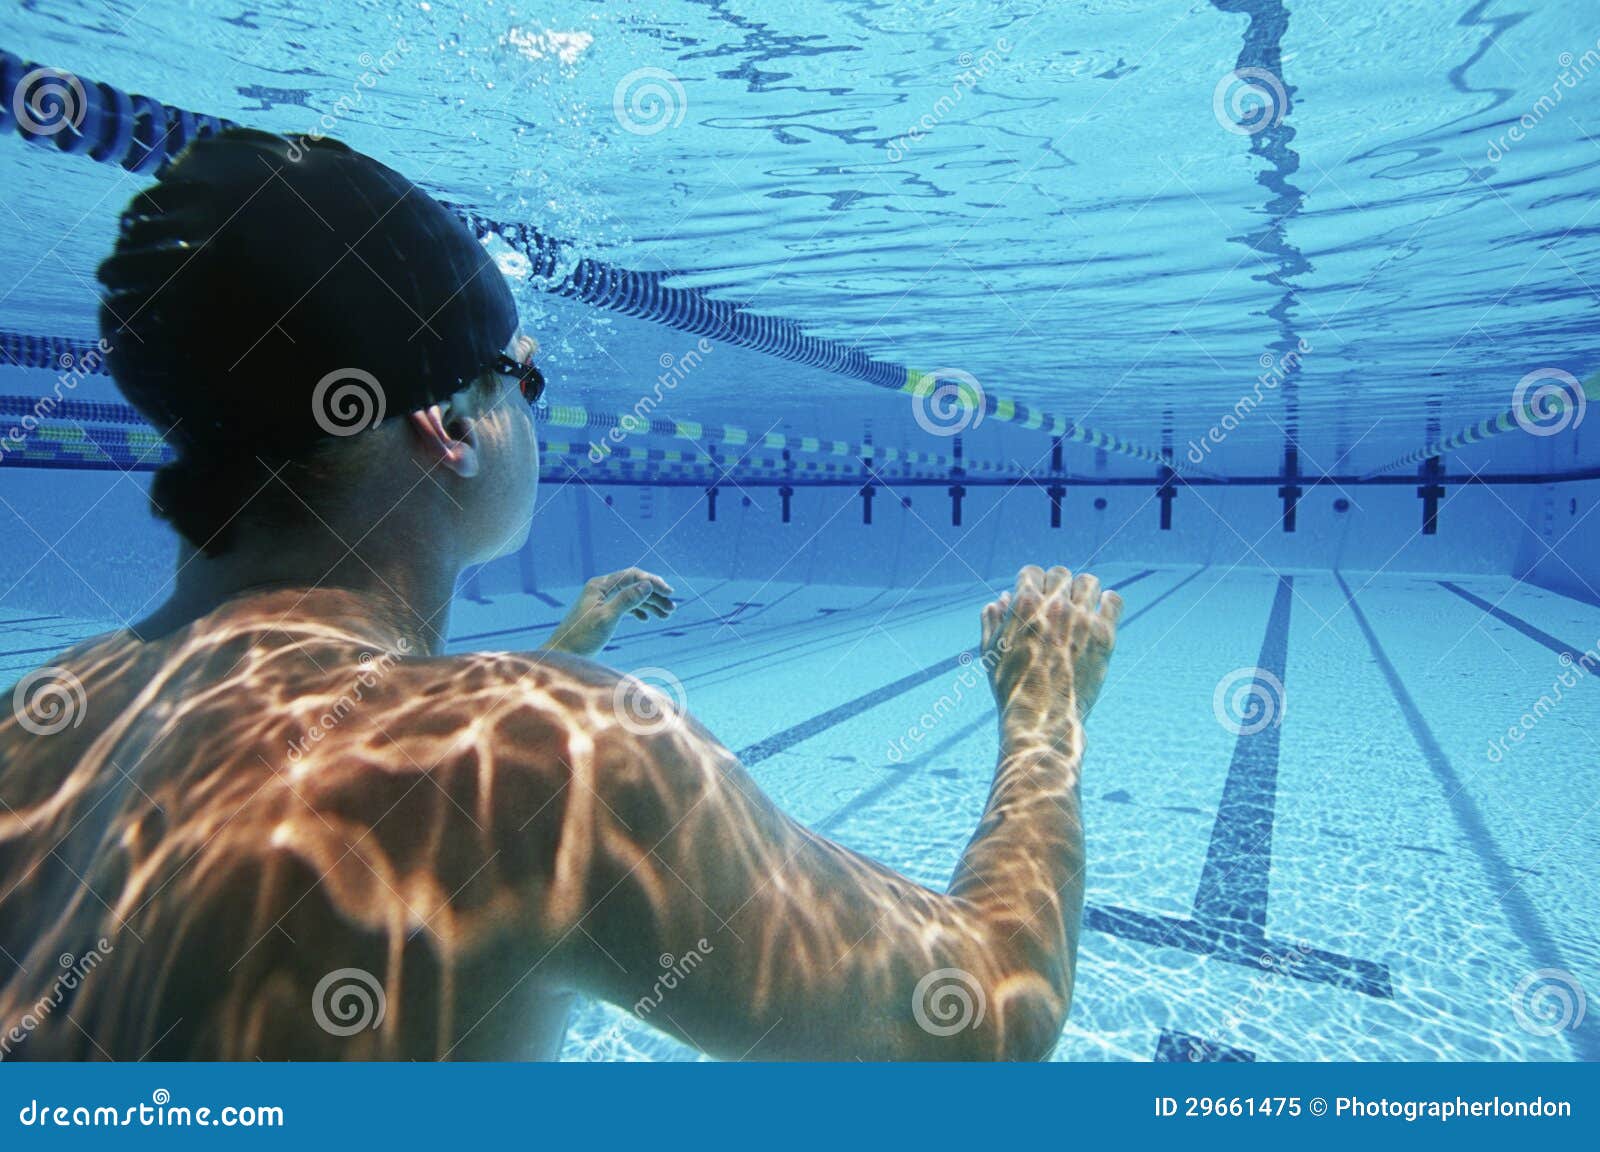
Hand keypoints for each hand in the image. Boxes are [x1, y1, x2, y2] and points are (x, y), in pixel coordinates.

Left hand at [543, 568, 675, 657]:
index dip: (652, 582)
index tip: (669, 593)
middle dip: (654, 595)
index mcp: (600, 585)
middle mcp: (601, 589)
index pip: (632, 576)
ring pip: (631, 596)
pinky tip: (646, 619)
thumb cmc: (582, 638)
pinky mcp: (602, 612)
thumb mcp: (607, 618)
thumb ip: (626, 600)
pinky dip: (638, 611)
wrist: (564, 655)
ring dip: (649, 604)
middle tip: (672, 608)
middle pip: (634, 585)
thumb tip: (647, 585)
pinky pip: (625, 606)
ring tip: (666, 615)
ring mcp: (601, 600)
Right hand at [981, 566, 1122, 728]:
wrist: (1042, 716)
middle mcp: (1056, 605)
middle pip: (1060, 574)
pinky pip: (1113, 601)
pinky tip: (1099, 612)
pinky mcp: (1105, 635)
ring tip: (1079, 607)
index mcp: (1025, 604)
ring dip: (1081, 590)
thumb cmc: (1011, 687)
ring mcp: (1083, 618)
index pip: (1032, 572)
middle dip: (1055, 586)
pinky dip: (1106, 602)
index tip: (1032, 598)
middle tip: (1055, 605)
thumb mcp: (991, 652)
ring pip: (1088, 581)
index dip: (1030, 584)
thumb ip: (992, 620)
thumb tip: (1000, 599)